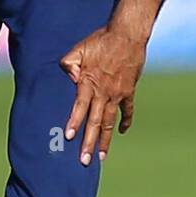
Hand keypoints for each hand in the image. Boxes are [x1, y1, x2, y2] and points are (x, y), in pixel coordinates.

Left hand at [60, 27, 146, 165]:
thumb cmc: (101, 40)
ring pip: (110, 122)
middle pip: (95, 122)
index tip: (69, 138)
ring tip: (101, 156)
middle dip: (89, 142)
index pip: (80, 107)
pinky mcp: (128, 91)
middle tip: (85, 161)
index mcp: (89, 83)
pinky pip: (128, 110)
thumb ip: (69, 63)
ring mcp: (117, 94)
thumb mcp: (80, 48)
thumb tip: (67, 77)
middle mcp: (103, 92)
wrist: (128, 35)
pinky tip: (121, 132)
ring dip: (105, 140)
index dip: (74, 122)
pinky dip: (125, 121)